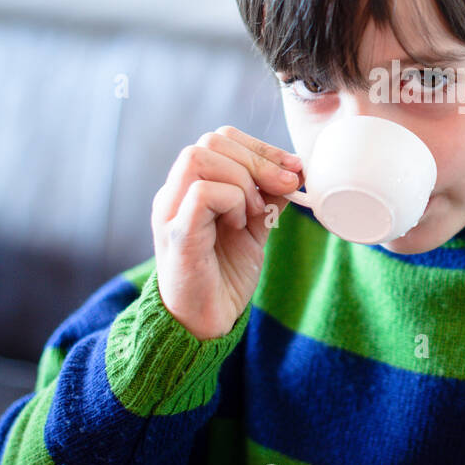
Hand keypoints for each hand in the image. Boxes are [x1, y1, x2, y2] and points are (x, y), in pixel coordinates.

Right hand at [151, 125, 303, 339]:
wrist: (206, 324)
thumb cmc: (225, 277)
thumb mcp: (255, 228)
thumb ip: (267, 197)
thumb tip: (293, 170)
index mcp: (191, 187)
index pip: (220, 140)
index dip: (260, 147)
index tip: (293, 168)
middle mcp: (174, 194)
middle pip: (210, 142)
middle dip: (258, 158)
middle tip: (287, 185)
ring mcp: (171, 212)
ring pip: (199, 158)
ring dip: (242, 179)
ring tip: (257, 211)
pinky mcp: (177, 235)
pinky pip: (202, 193)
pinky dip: (232, 201)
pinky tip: (240, 225)